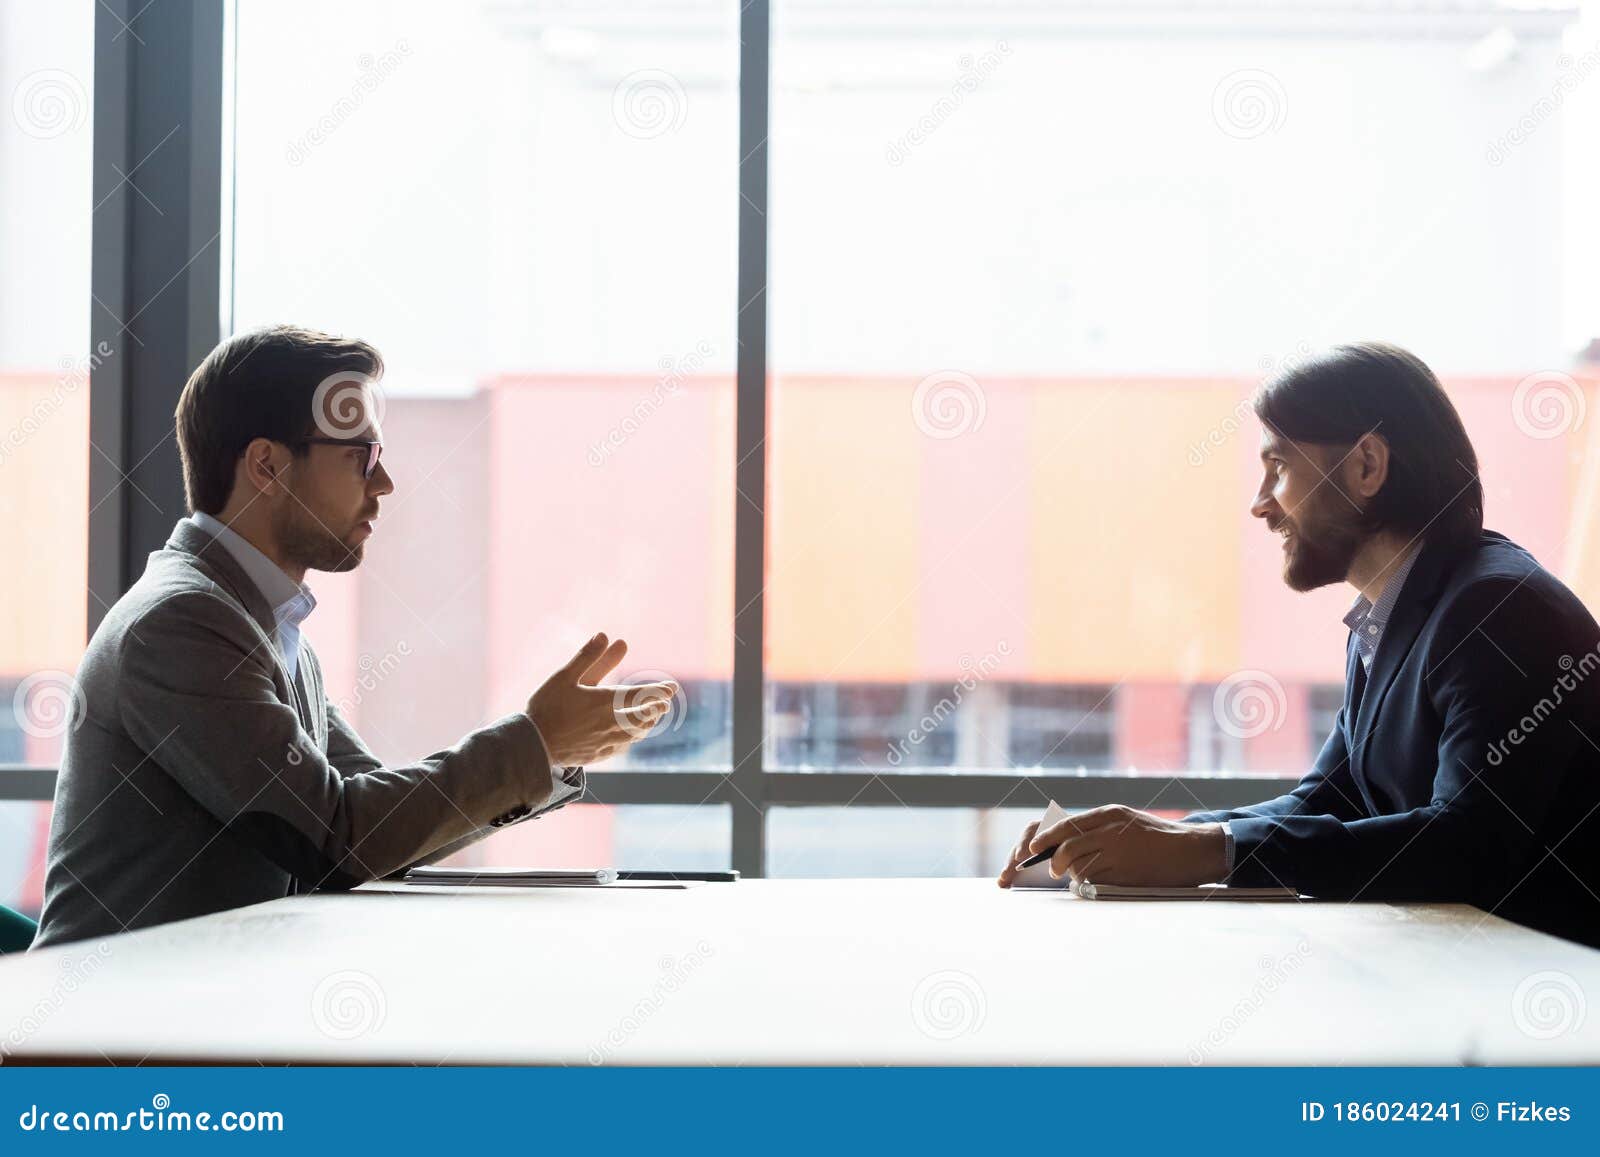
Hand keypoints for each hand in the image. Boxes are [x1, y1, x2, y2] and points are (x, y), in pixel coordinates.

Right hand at [526, 633, 678, 766]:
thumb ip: (588, 656)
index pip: (642, 695)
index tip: (671, 688)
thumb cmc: (546, 707)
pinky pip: (622, 746)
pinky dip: (631, 738)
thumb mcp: (565, 676)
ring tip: (652, 717)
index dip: (659, 691)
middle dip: (657, 708)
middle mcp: (612, 723)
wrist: (532, 746)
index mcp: (606, 702)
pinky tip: (629, 736)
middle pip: (645, 717)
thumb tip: (605, 635)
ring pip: (636, 734)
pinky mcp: (599, 756)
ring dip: (647, 724)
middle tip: (665, 702)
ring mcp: (607, 742)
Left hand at [1002, 806, 1227, 887]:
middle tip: (1051, 870)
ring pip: (1078, 866)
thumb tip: (1066, 841)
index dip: (1046, 838)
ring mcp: (1118, 853)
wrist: (1190, 850)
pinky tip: (1096, 882)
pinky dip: (1089, 883)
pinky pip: (1095, 880)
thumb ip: (1099, 828)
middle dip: (1053, 861)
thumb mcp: (1126, 821)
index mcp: (1109, 814)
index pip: (1066, 826)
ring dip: (1072, 873)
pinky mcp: (1125, 874)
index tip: (1033, 848)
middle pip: (1067, 847)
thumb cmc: (1157, 837)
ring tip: (1077, 876)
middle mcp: (1110, 831)